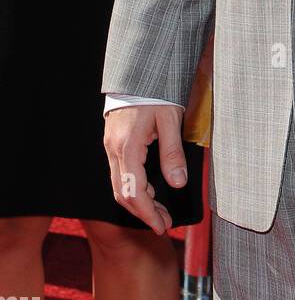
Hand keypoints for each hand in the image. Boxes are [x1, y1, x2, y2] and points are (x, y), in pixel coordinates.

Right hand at [104, 104, 185, 235]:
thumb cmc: (156, 92)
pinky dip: (134, 187)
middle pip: (122, 193)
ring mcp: (111, 146)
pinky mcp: (114, 142)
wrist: (138, 72)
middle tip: (164, 224)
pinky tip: (151, 190)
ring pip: (119, 185)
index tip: (162, 226)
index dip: (148, 213)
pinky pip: (120, 173)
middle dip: (143, 212)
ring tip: (160, 211)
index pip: (134, 192)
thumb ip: (172, 152)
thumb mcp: (170, 119)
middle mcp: (114, 150)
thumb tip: (178, 183)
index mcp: (127, 147)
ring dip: (138, 201)